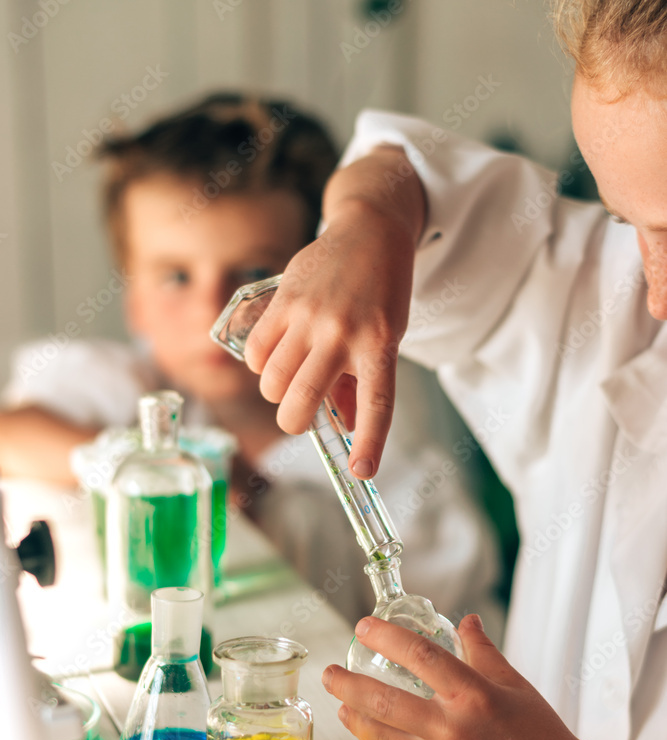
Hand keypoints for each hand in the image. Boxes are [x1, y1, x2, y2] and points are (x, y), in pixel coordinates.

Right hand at [244, 147, 424, 479]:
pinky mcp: (284, 301)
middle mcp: (344, 333)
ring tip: (290, 379)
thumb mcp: (386, 338)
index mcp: (380, 346)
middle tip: (299, 415)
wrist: (370, 231)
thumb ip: (363, 384)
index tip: (361, 472)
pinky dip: (260, 365)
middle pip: (301, 402)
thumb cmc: (381, 294)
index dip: (370, 443)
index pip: (377, 405)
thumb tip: (349, 429)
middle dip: (294, 422)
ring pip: (272, 382)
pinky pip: (256, 353)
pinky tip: (275, 355)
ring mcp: (310, 317)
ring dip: (276, 393)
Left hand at [322, 614, 632, 739]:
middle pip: (385, 700)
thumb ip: (481, 651)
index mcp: (474, 695)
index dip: (386, 637)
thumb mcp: (514, 683)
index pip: (419, 655)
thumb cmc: (541, 733)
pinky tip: (370, 734)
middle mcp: (454, 728)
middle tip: (330, 672)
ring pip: (383, 737)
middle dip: (349, 683)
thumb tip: (464, 620)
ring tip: (341, 703)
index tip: (364, 628)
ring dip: (355, 718)